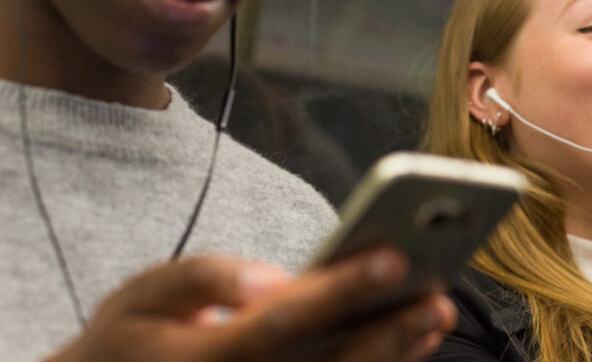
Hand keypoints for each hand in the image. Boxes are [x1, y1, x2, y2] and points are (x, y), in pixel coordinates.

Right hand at [48, 248, 456, 361]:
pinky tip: (412, 340)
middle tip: (438, 296)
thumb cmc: (135, 339)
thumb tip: (270, 281)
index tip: (393, 258)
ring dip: (395, 354)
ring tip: (436, 312)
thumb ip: (206, 280)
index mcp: (201, 360)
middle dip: (388, 333)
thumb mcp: (146, 295)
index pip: (280, 324)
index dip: (338, 292)